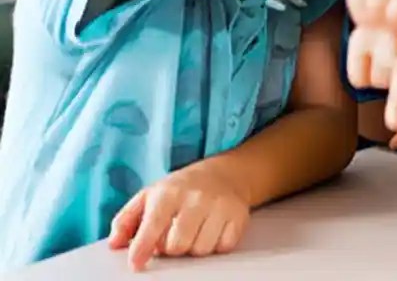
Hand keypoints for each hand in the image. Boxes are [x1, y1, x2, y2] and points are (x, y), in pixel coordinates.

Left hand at [108, 162, 249, 271]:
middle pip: (178, 245)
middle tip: (172, 237)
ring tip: (192, 233)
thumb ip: (126, 220)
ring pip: (201, 250)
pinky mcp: (238, 216)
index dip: (142, 249)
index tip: (136, 264)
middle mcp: (196, 198)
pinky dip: (215, 246)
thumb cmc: (181, 189)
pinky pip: (223, 247)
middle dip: (171, 248)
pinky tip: (210, 232)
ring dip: (193, 248)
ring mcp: (220, 206)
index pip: (152, 226)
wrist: (223, 174)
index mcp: (168, 193)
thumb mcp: (149, 196)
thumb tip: (115, 244)